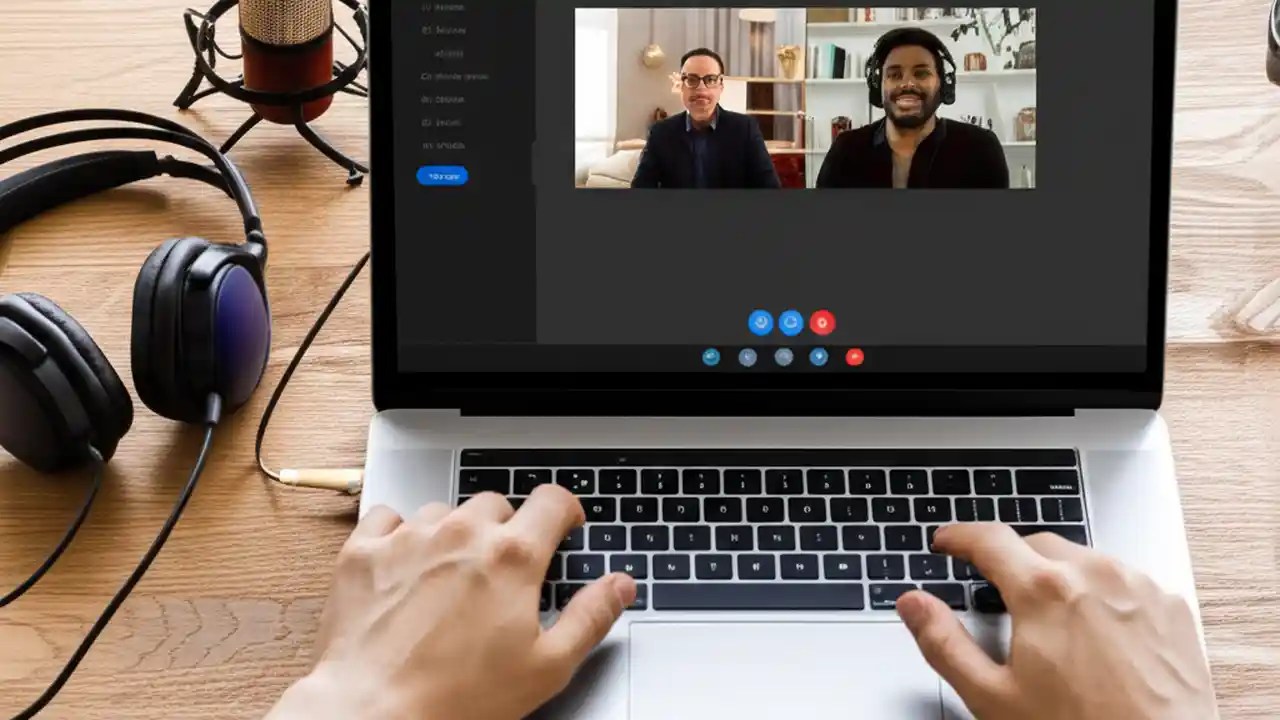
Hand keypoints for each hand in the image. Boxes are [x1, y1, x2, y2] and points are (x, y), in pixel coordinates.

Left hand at [265, 486, 636, 719]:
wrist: (373, 713)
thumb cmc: (458, 698)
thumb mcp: (547, 667)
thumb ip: (590, 617)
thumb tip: (619, 586)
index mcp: (513, 556)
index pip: (552, 500)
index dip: (564, 511)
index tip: (562, 525)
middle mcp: (462, 533)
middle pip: (498, 504)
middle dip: (507, 529)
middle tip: (502, 572)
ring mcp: (409, 537)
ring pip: (445, 511)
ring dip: (454, 534)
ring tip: (450, 578)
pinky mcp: (364, 551)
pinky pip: (388, 517)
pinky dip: (399, 534)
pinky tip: (404, 566)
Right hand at [895, 523, 1217, 719]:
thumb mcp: (994, 697)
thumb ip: (944, 643)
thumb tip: (913, 604)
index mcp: (1043, 591)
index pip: (989, 539)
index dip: (960, 537)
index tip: (948, 542)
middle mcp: (1094, 575)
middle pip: (1036, 545)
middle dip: (1011, 562)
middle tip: (999, 595)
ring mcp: (1138, 587)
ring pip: (1083, 560)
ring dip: (1059, 578)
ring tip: (1053, 626)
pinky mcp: (1171, 605)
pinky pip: (1125, 582)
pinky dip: (1103, 596)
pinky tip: (1098, 636)